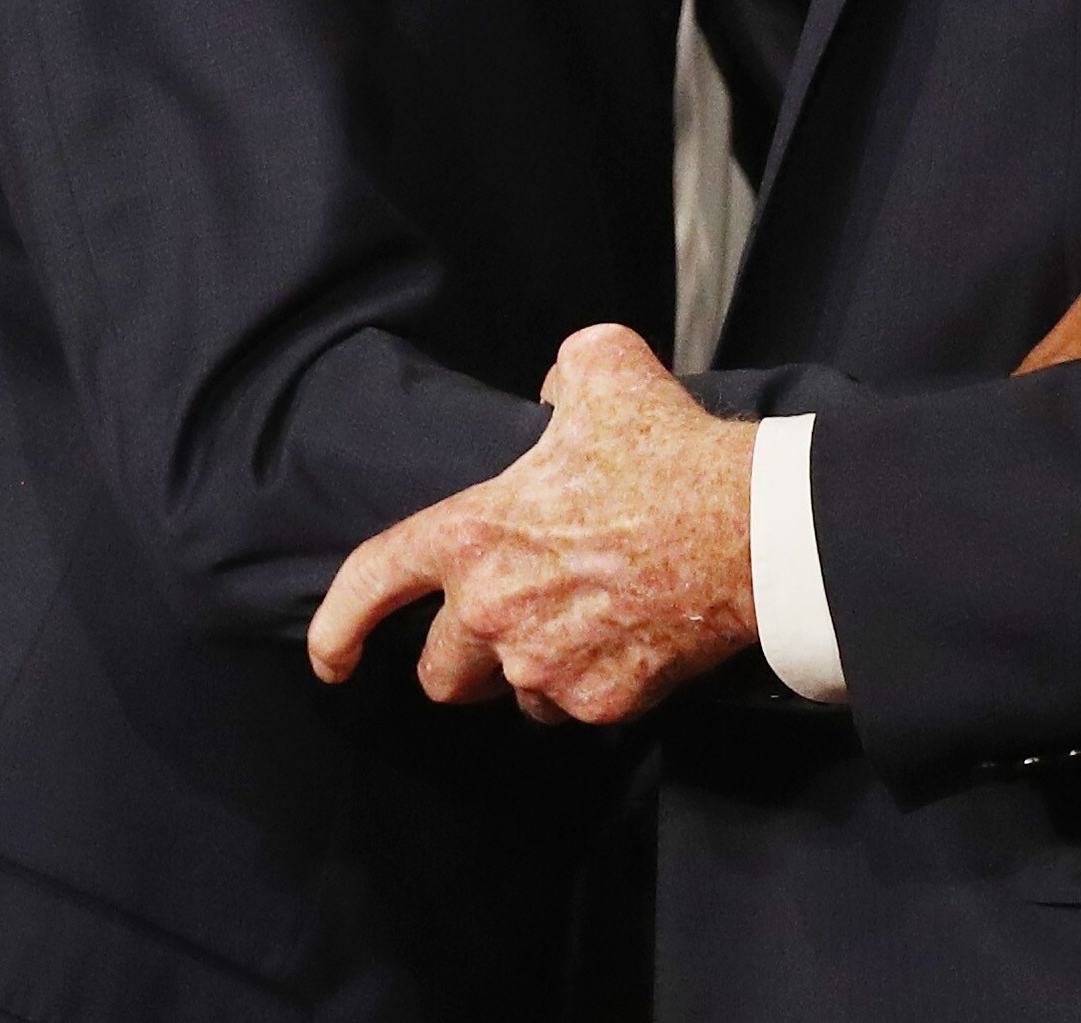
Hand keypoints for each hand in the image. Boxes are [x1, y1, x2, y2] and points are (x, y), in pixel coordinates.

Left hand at [308, 325, 756, 727]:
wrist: (752, 528)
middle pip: (439, 673)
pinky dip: (590, 688)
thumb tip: (558, 388)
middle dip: (460, 660)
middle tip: (503, 627)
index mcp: (471, 534)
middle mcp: (492, 613)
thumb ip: (560, 372)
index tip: (329, 660)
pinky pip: (574, 712)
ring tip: (580, 625)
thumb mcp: (602, 368)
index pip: (372, 584)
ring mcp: (544, 667)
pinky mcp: (600, 704)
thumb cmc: (670, 451)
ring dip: (530, 674)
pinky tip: (625, 643)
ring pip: (513, 696)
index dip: (337, 628)